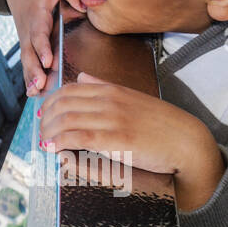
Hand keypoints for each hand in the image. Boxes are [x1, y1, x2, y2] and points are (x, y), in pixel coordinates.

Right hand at [2, 0, 84, 95]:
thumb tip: (85, 6)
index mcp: (37, 16)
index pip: (39, 35)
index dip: (43, 48)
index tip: (48, 61)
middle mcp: (29, 31)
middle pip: (29, 54)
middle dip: (34, 71)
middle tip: (39, 85)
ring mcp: (27, 40)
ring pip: (27, 62)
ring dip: (30, 78)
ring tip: (35, 94)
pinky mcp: (29, 46)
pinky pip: (28, 64)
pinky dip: (29, 78)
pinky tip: (33, 93)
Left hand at [37, 72, 225, 210]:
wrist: (187, 141)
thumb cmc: (161, 123)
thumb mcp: (132, 97)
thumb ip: (105, 87)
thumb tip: (83, 77)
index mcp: (111, 90)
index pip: (68, 90)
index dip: (49, 103)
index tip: (41, 115)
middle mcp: (109, 100)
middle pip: (62, 104)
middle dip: (45, 119)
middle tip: (40, 132)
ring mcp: (112, 119)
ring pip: (66, 120)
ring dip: (49, 133)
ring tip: (44, 143)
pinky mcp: (116, 139)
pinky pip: (79, 137)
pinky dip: (61, 142)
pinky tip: (54, 149)